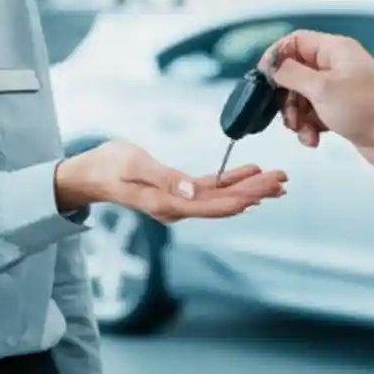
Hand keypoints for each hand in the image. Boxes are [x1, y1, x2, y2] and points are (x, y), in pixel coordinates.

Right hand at [55, 139, 287, 223]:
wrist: (89, 173)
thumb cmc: (109, 165)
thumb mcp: (135, 165)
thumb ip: (165, 179)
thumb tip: (193, 193)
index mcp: (169, 204)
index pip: (215, 204)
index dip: (244, 196)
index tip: (268, 187)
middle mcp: (178, 208)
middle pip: (224, 203)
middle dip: (256, 192)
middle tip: (284, 180)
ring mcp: (178, 201)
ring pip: (221, 197)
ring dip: (249, 188)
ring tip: (276, 180)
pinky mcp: (177, 191)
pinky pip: (209, 189)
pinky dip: (230, 181)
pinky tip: (249, 174)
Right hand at [258, 30, 373, 159]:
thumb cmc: (362, 107)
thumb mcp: (321, 88)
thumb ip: (291, 74)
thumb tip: (273, 66)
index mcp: (334, 50)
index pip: (295, 42)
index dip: (277, 57)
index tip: (265, 77)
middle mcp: (336, 65)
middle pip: (295, 73)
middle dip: (286, 98)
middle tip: (288, 116)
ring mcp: (339, 88)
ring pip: (302, 97)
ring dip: (297, 117)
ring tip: (303, 132)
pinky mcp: (341, 109)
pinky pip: (314, 113)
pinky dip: (309, 127)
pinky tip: (313, 140)